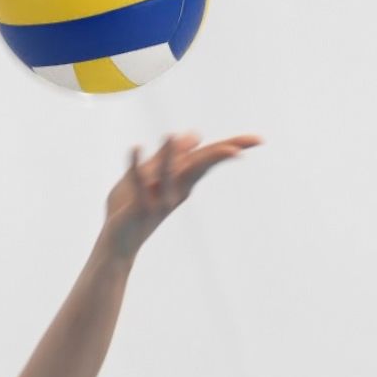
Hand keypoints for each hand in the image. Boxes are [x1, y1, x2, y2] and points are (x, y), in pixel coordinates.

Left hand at [101, 131, 261, 258]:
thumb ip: (168, 155)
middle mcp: (177, 190)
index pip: (209, 158)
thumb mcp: (150, 175)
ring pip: (169, 175)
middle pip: (200, 167)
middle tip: (241, 148)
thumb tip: (196, 135)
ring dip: (170, 155)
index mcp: (182, 180)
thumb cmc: (133, 206)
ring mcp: (161, 201)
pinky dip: (135, 166)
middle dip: (219, 155)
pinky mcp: (141, 209)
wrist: (116, 242)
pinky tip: (135, 146)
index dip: (233, 147)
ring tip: (170, 134)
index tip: (259, 140)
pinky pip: (139, 185)